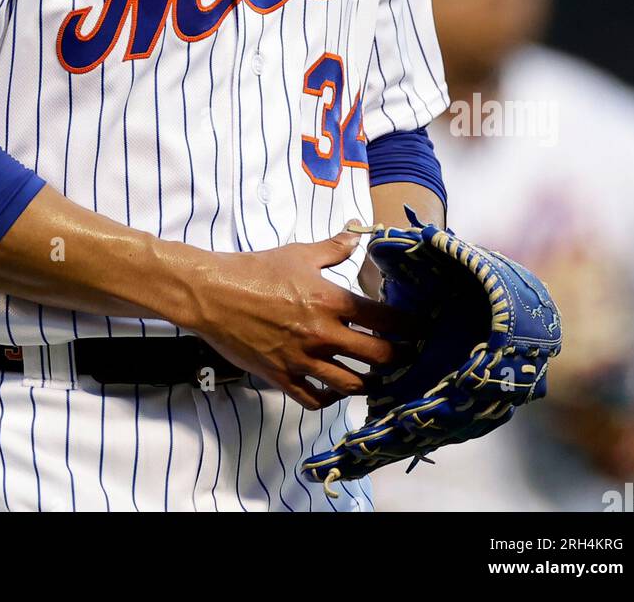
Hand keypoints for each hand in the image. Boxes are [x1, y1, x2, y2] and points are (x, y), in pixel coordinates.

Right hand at [184, 228, 424, 409]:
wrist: (212, 293)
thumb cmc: (255, 269)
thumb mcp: (298, 254)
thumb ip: (333, 248)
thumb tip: (357, 234)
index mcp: (329, 301)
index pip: (383, 319)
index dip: (408, 326)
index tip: (420, 330)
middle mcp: (322, 334)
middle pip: (377, 357)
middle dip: (397, 358)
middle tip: (405, 357)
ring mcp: (302, 360)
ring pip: (350, 384)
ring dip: (368, 382)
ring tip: (376, 378)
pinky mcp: (281, 377)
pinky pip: (314, 399)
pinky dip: (328, 397)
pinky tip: (333, 389)